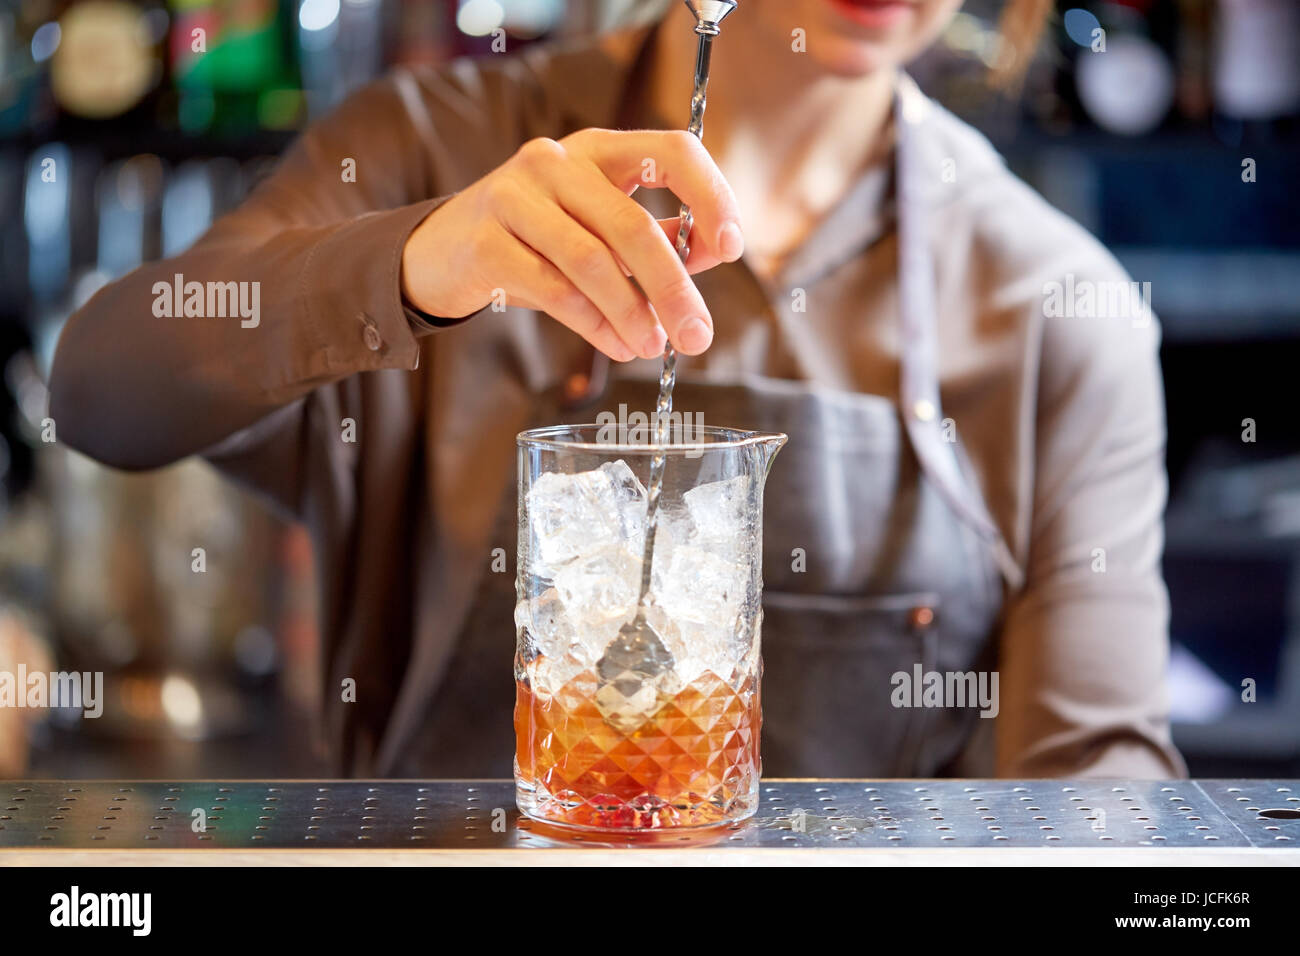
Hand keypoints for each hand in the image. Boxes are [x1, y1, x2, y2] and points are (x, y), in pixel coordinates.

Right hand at [400, 128, 743, 361]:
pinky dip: (593, 323)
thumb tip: (713, 252)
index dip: (711, 195)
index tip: (733, 247)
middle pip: (632, 224)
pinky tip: (616, 344)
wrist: (439, 253)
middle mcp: (556, 161)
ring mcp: (514, 196)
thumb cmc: (533, 242)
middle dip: (674, 288)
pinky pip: (553, 289)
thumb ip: (653, 239)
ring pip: (592, 260)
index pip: (672, 150)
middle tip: (698, 337)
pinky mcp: (485, 242)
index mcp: (597, 150)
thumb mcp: (595, 230)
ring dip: (633, 313)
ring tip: (652, 348)